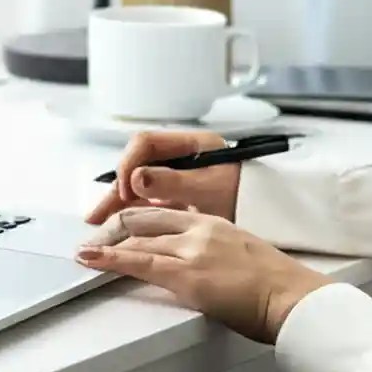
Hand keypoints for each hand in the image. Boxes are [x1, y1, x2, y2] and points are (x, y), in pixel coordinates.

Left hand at [78, 207, 332, 343]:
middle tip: (94, 237)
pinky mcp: (186, 273)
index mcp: (212, 221)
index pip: (161, 211)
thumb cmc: (275, 285)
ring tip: (85, 250)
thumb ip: (213, 249)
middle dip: (113, 227)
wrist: (292, 297)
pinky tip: (91, 259)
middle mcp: (198, 228)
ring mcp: (191, 249)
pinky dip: (108, 259)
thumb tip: (198, 262)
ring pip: (135, 237)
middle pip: (142, 217)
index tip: (119, 224)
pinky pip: (138, 261)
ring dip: (105, 244)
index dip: (134, 216)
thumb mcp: (240, 252)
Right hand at [86, 131, 239, 224]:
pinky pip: (149, 204)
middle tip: (98, 214)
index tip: (128, 189)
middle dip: (117, 190)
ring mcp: (180, 180)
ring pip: (139, 188)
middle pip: (138, 167)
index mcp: (192, 145)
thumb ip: (174, 182)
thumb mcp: (210, 190)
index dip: (130, 164)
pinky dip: (133, 214)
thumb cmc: (248, 201)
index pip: (146, 144)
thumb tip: (136, 177)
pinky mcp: (181, 201)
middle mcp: (182, 159)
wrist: (273, 224)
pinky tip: (119, 228)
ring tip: (99, 224)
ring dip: (119, 204)